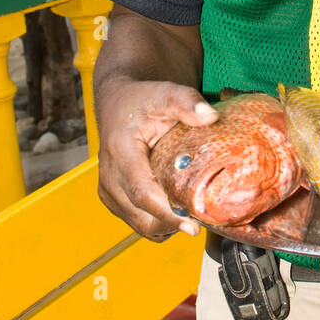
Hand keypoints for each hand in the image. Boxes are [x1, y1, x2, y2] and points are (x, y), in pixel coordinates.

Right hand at [97, 80, 217, 240]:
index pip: (143, 193)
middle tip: (205, 220)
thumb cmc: (142, 100)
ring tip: (194, 214)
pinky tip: (177, 210)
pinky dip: (158, 223)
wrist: (117, 104)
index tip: (193, 224)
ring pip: (140, 224)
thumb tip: (211, 116)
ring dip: (167, 226)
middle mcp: (109, 176)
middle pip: (142, 216)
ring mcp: (109, 191)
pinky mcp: (113, 199)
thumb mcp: (165, 93)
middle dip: (173, 224)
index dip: (168, 212)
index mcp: (120, 152)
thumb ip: (187, 101)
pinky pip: (137, 221)